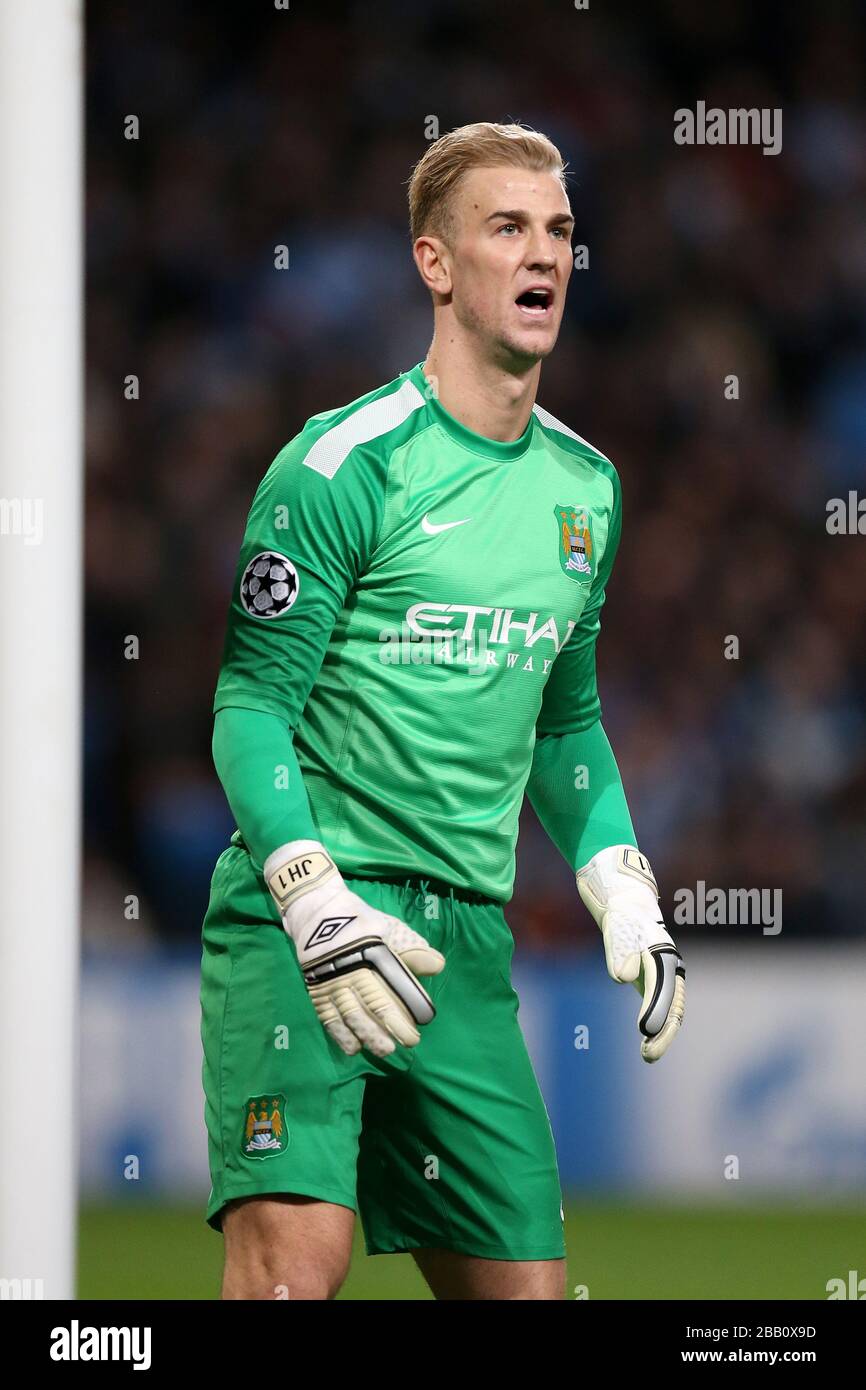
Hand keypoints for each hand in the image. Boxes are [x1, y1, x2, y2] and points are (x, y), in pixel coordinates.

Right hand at [264, 839, 444, 1056]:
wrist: (316, 913)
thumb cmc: (360, 923)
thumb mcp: (388, 929)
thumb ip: (412, 950)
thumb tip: (438, 966)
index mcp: (371, 955)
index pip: (392, 986)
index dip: (407, 1007)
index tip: (423, 1023)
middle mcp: (351, 972)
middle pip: (372, 1005)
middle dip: (392, 1027)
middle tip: (410, 1043)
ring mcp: (331, 984)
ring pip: (351, 1016)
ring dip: (369, 1036)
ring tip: (385, 1050)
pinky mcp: (316, 992)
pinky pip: (328, 1019)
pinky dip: (340, 1035)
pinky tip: (353, 1049)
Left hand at [576, 844, 684, 1062]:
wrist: (627, 903)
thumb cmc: (622, 917)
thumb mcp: (617, 930)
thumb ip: (619, 953)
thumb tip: (623, 979)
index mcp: (663, 955)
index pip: (663, 989)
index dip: (655, 1011)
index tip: (644, 1032)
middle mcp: (670, 968)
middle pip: (674, 1005)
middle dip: (663, 1031)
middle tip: (648, 1055)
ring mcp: (666, 976)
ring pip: (671, 1011)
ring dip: (661, 1034)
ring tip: (648, 1056)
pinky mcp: (656, 983)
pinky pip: (661, 1009)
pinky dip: (655, 1026)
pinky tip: (646, 1044)